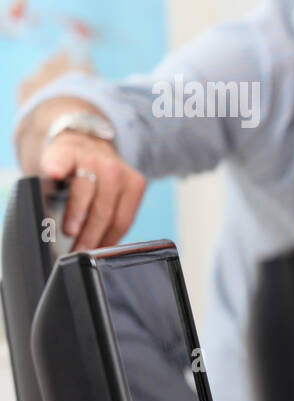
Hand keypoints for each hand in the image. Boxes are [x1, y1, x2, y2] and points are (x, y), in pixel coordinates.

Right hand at [41, 131, 146, 251]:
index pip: (122, 219)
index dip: (108, 240)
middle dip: (92, 233)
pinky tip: (54, 174)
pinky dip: (57, 167)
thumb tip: (98, 253)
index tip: (96, 256)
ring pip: (86, 188)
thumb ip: (108, 220)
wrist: (77, 144)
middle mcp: (114, 170)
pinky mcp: (64, 151)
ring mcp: (89, 158)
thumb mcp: (109, 197)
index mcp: (132, 184)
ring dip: (78, 211)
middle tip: (81, 251)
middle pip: (106, 207)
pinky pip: (62, 160)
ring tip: (70, 231)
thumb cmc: (92, 181)